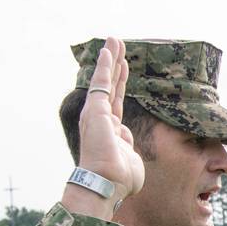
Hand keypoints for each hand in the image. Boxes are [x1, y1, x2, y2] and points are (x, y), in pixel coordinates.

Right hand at [62, 37, 144, 218]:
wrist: (106, 184)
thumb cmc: (120, 179)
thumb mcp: (130, 158)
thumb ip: (128, 145)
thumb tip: (126, 138)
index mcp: (111, 130)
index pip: (116, 100)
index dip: (121, 83)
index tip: (125, 67)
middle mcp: (101, 119)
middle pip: (110, 86)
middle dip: (116, 65)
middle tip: (118, 46)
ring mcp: (97, 114)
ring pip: (106, 80)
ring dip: (111, 60)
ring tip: (115, 41)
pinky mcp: (96, 111)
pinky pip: (102, 84)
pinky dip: (106, 67)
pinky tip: (109, 52)